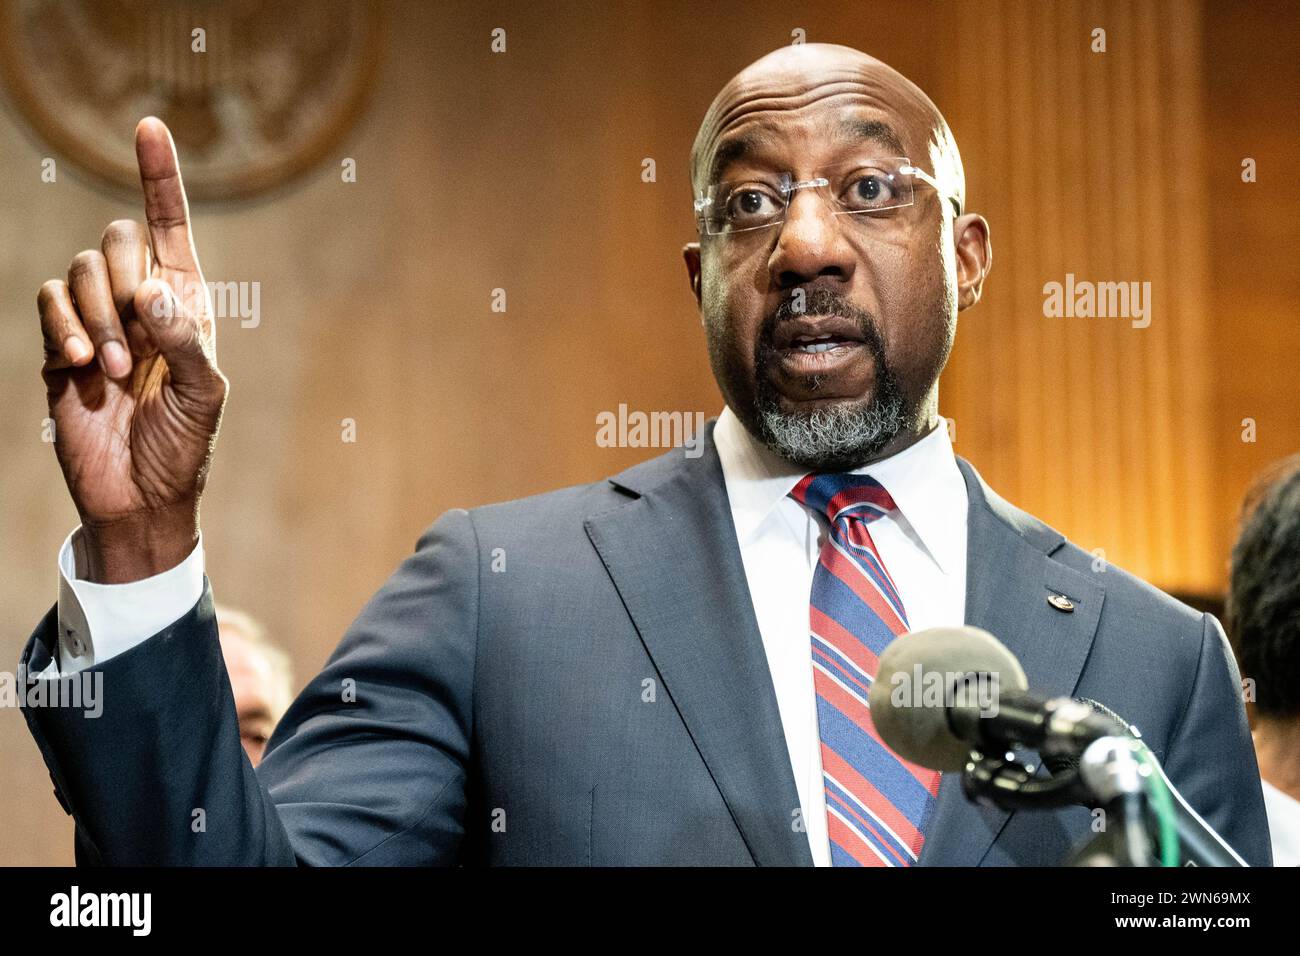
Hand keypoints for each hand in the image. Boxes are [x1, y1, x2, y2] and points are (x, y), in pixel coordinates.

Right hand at [39, 117, 226, 582]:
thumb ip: (185, 340)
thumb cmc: (185, 446)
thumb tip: (153, 290)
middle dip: (125, 279)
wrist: (140, 496)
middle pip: (117, 238)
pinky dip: (63, 325)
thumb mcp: (204, 394)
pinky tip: (79, 366)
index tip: (149, 126)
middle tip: (138, 343)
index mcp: (185, 305)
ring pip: (80, 270)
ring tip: (113, 371)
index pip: (171, 227)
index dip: (159, 177)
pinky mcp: (57, 344)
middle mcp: (140, 303)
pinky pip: (48, 302)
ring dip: (98, 317)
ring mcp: (96, 321)